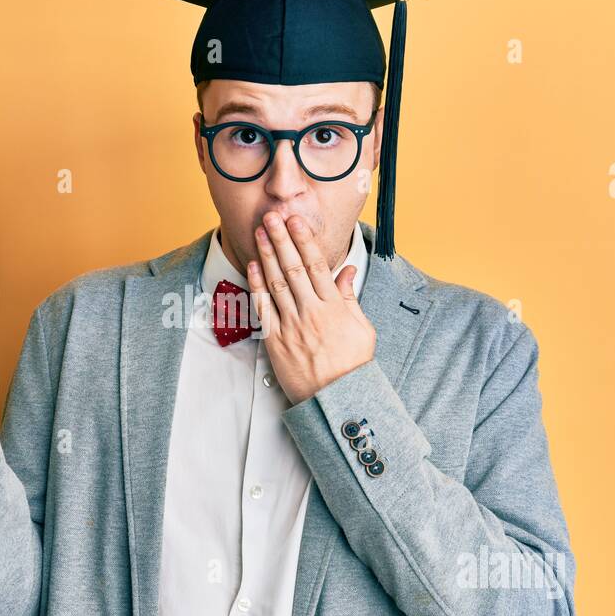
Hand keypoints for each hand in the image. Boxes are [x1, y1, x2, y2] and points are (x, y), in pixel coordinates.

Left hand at [245, 211, 375, 404]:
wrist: (337, 399)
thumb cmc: (352, 365)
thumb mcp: (362, 328)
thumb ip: (350, 298)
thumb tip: (347, 272)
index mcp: (334, 307)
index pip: (316, 265)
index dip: (304, 240)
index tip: (296, 221)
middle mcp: (311, 312)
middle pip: (293, 267)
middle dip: (281, 239)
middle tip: (271, 216)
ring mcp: (292, 326)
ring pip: (277, 282)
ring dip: (267, 255)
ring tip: (260, 233)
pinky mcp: (276, 341)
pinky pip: (264, 308)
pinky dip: (257, 285)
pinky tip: (252, 266)